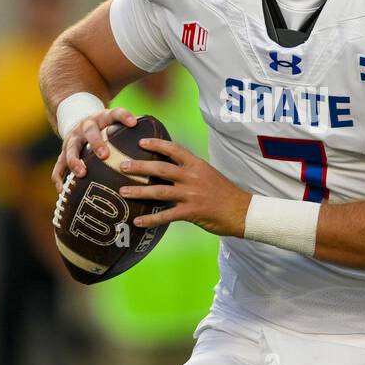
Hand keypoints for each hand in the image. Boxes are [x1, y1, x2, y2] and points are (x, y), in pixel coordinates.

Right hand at [51, 106, 137, 186]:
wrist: (77, 119)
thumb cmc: (106, 128)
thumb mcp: (117, 124)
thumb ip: (134, 133)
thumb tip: (165, 147)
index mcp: (102, 118)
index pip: (114, 113)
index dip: (123, 116)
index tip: (133, 122)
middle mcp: (85, 127)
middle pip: (90, 133)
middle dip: (97, 143)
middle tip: (105, 154)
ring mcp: (71, 140)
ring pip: (69, 149)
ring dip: (75, 161)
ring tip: (82, 173)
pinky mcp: (62, 153)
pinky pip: (58, 167)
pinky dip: (59, 178)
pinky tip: (63, 191)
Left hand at [117, 137, 251, 237]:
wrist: (243, 212)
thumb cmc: (226, 194)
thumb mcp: (210, 174)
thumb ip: (192, 171)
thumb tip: (175, 169)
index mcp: (197, 165)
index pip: (174, 149)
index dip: (156, 144)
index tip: (141, 142)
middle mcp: (192, 177)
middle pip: (160, 168)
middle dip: (139, 166)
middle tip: (122, 166)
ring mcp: (191, 194)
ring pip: (159, 191)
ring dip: (139, 192)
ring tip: (123, 192)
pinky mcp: (191, 212)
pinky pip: (166, 215)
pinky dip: (150, 219)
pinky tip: (138, 222)